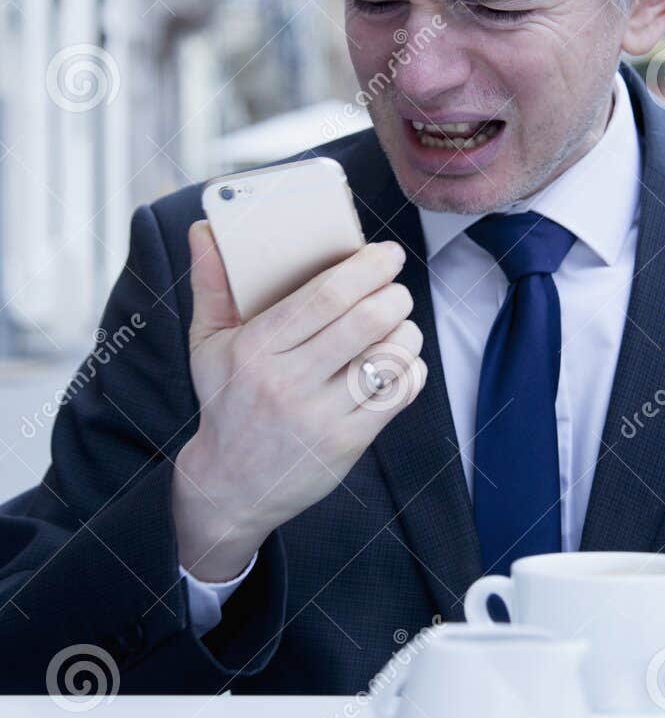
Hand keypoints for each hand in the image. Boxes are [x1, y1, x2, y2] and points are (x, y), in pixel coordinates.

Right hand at [171, 222, 426, 580]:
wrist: (230, 486)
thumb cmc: (225, 402)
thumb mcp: (208, 344)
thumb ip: (211, 285)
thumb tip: (202, 230)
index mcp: (256, 348)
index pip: (325, 295)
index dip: (366, 268)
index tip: (386, 254)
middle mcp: (288, 382)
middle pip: (365, 320)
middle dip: (394, 294)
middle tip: (396, 288)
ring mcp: (320, 415)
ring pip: (389, 356)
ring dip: (406, 331)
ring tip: (399, 323)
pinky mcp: (346, 443)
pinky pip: (398, 394)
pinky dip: (410, 368)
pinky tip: (400, 360)